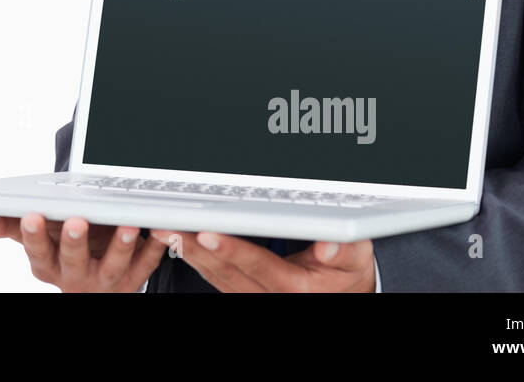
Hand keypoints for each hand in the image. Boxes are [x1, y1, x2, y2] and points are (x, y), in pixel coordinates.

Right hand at [0, 212, 165, 291]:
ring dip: (121, 246)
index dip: (33, 236)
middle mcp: (74, 276)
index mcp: (47, 264)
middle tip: (75, 219)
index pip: (36, 253)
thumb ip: (3, 223)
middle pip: (72, 261)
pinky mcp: (133, 279)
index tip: (31, 215)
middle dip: (73, 241)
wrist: (96, 268)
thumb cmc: (61, 243)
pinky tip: (158, 231)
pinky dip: (154, 249)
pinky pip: (146, 266)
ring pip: (113, 266)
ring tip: (127, 224)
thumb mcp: (34, 234)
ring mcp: (105, 280)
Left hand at [149, 229, 375, 291]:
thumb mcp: (355, 259)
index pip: (259, 266)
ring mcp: (255, 296)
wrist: (343, 295)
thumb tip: (327, 246)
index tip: (209, 233)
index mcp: (296, 288)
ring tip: (168, 230)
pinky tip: (181, 242)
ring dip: (190, 253)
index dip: (233, 249)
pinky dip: (197, 260)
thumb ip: (344, 250)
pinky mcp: (245, 292)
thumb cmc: (346, 274)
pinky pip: (216, 279)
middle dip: (198, 247)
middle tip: (173, 226)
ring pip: (216, 276)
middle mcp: (270, 295)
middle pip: (227, 271)